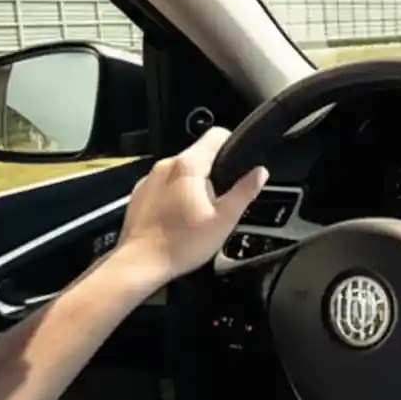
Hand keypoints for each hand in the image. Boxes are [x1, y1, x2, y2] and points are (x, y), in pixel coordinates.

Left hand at [113, 127, 268, 286]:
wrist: (140, 264)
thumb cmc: (181, 244)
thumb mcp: (223, 220)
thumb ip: (244, 192)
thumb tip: (260, 173)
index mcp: (188, 166)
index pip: (216, 135)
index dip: (232, 143)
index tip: (238, 161)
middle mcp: (165, 166)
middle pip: (198, 155)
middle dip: (212, 174)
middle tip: (218, 203)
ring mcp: (149, 179)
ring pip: (180, 171)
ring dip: (192, 186)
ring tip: (196, 216)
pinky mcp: (140, 194)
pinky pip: (163, 185)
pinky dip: (173, 196)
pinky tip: (178, 220)